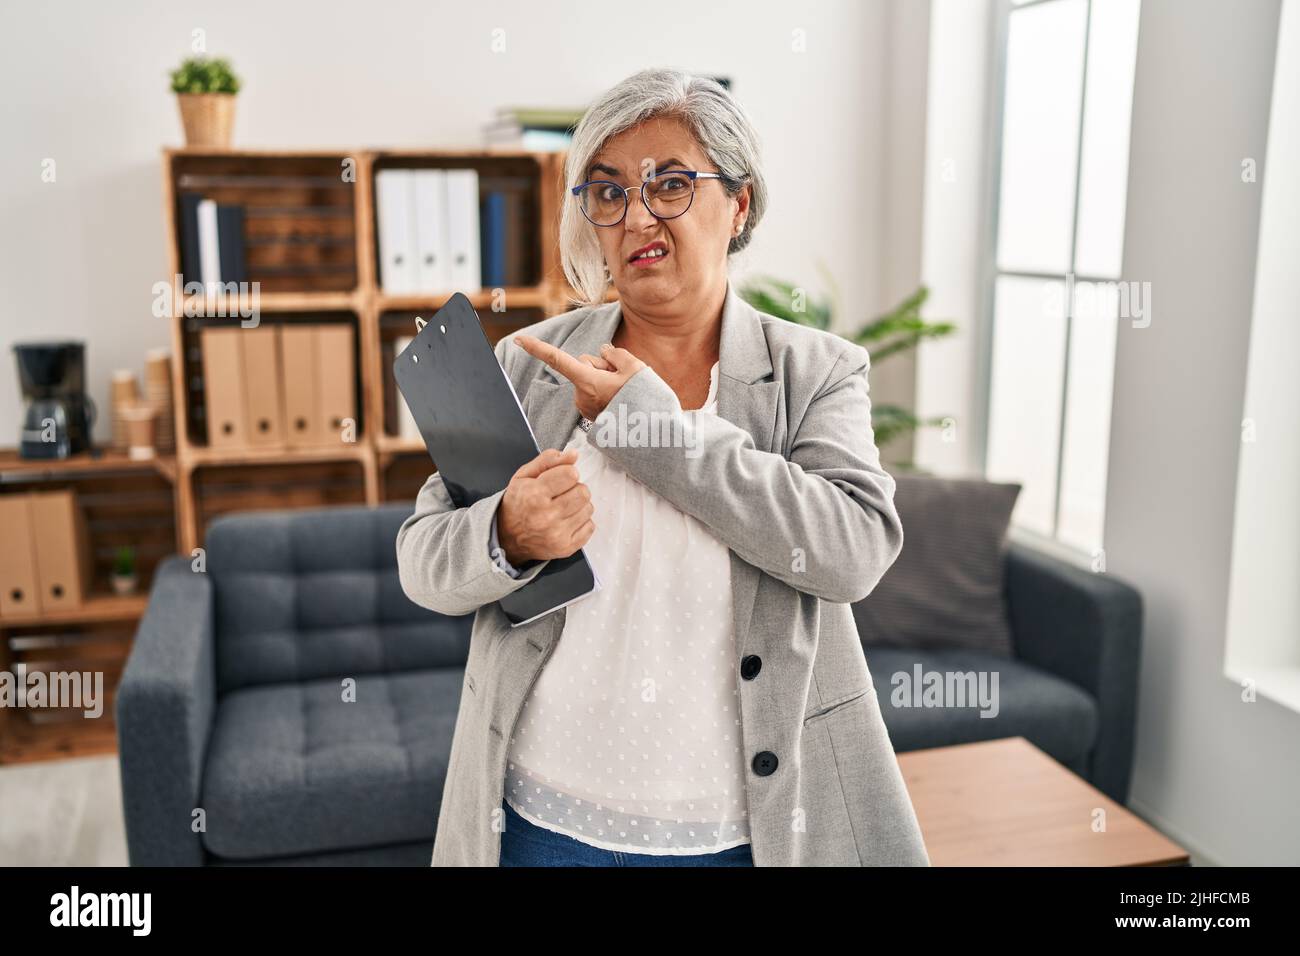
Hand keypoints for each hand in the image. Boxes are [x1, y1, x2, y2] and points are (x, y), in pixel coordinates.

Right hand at [496, 448, 593, 564]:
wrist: (508, 537)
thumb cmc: (518, 503)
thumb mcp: (524, 476)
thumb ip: (547, 461)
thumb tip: (572, 455)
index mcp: (534, 495)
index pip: (570, 475)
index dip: (568, 473)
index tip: (561, 478)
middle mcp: (546, 516)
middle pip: (583, 492)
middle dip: (576, 488)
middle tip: (563, 493)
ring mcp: (557, 534)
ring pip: (588, 508)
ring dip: (579, 505)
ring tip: (563, 507)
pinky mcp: (566, 547)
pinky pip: (590, 526)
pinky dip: (581, 522)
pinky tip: (567, 520)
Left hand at [513, 335, 645, 420]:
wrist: (651, 436)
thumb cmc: (643, 402)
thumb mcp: (635, 368)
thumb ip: (615, 354)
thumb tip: (604, 353)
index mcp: (588, 382)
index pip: (557, 360)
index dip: (537, 348)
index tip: (519, 340)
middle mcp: (581, 396)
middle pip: (584, 365)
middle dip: (601, 367)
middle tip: (623, 380)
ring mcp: (585, 407)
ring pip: (590, 379)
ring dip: (605, 380)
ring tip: (625, 394)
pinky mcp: (591, 415)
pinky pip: (595, 392)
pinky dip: (606, 392)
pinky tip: (621, 401)